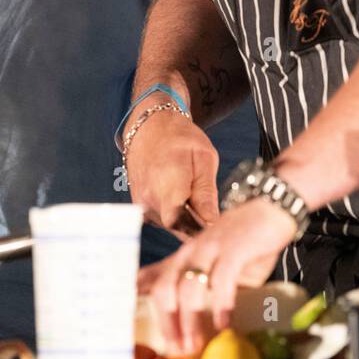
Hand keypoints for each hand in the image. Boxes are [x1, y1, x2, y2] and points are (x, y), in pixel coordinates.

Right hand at [125, 112, 219, 237]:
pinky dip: (176, 215)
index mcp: (167, 184)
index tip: (218, 229)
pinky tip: (182, 197)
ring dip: (188, 220)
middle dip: (199, 227)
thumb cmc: (179, 137)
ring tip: (196, 195)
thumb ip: (206, 192)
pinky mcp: (140, 207)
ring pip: (172, 227)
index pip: (181, 223)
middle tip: (215, 213)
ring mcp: (142, 204)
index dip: (201, 232)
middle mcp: (149, 198)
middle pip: (179, 229)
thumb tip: (212, 222)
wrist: (149, 126)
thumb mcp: (204, 157)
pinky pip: (163, 221)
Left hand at [137, 197, 297, 354]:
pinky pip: (221, 280)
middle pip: (165, 289)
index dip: (152, 313)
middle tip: (177, 347)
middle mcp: (191, 252)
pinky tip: (223, 323)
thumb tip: (191, 316)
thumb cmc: (244, 241)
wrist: (271, 209)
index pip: (155, 283)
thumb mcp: (216, 263)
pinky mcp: (234, 249)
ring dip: (190, 319)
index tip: (157, 337)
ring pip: (189, 287)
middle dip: (167, 322)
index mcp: (184, 256)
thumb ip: (201, 283)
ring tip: (196, 343)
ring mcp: (210, 249)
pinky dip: (220, 304)